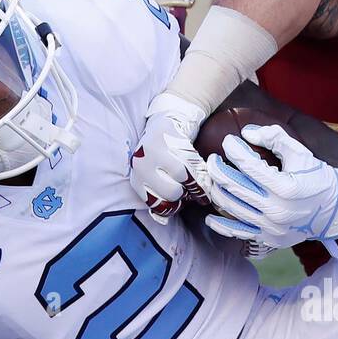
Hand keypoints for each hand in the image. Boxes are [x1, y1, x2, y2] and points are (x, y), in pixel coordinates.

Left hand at [130, 92, 211, 222]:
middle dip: (185, 193)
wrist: (167, 120)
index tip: (182, 202)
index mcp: (136, 177)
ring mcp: (152, 149)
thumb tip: (164, 219)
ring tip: (196, 181)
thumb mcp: (155, 176)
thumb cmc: (162, 155)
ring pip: (182, 177)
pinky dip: (199, 169)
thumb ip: (159, 196)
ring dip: (194, 181)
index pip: (157, 204)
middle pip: (171, 192)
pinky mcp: (165, 136)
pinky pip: (188, 160)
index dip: (174, 206)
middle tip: (189, 190)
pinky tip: (201, 171)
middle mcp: (140, 164)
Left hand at [204, 124, 337, 251]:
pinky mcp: (267, 238)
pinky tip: (210, 216)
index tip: (228, 142)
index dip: (233, 150)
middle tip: (213, 158)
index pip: (248, 165)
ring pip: (230, 207)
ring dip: (216, 190)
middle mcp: (275, 210)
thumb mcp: (301, 153)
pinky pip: (237, 232)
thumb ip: (275, 137)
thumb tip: (247, 133)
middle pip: (233, 186)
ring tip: (215, 179)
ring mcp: (270, 227)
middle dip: (217, 168)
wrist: (334, 211)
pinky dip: (220, 225)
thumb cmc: (317, 178)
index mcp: (285, 187)